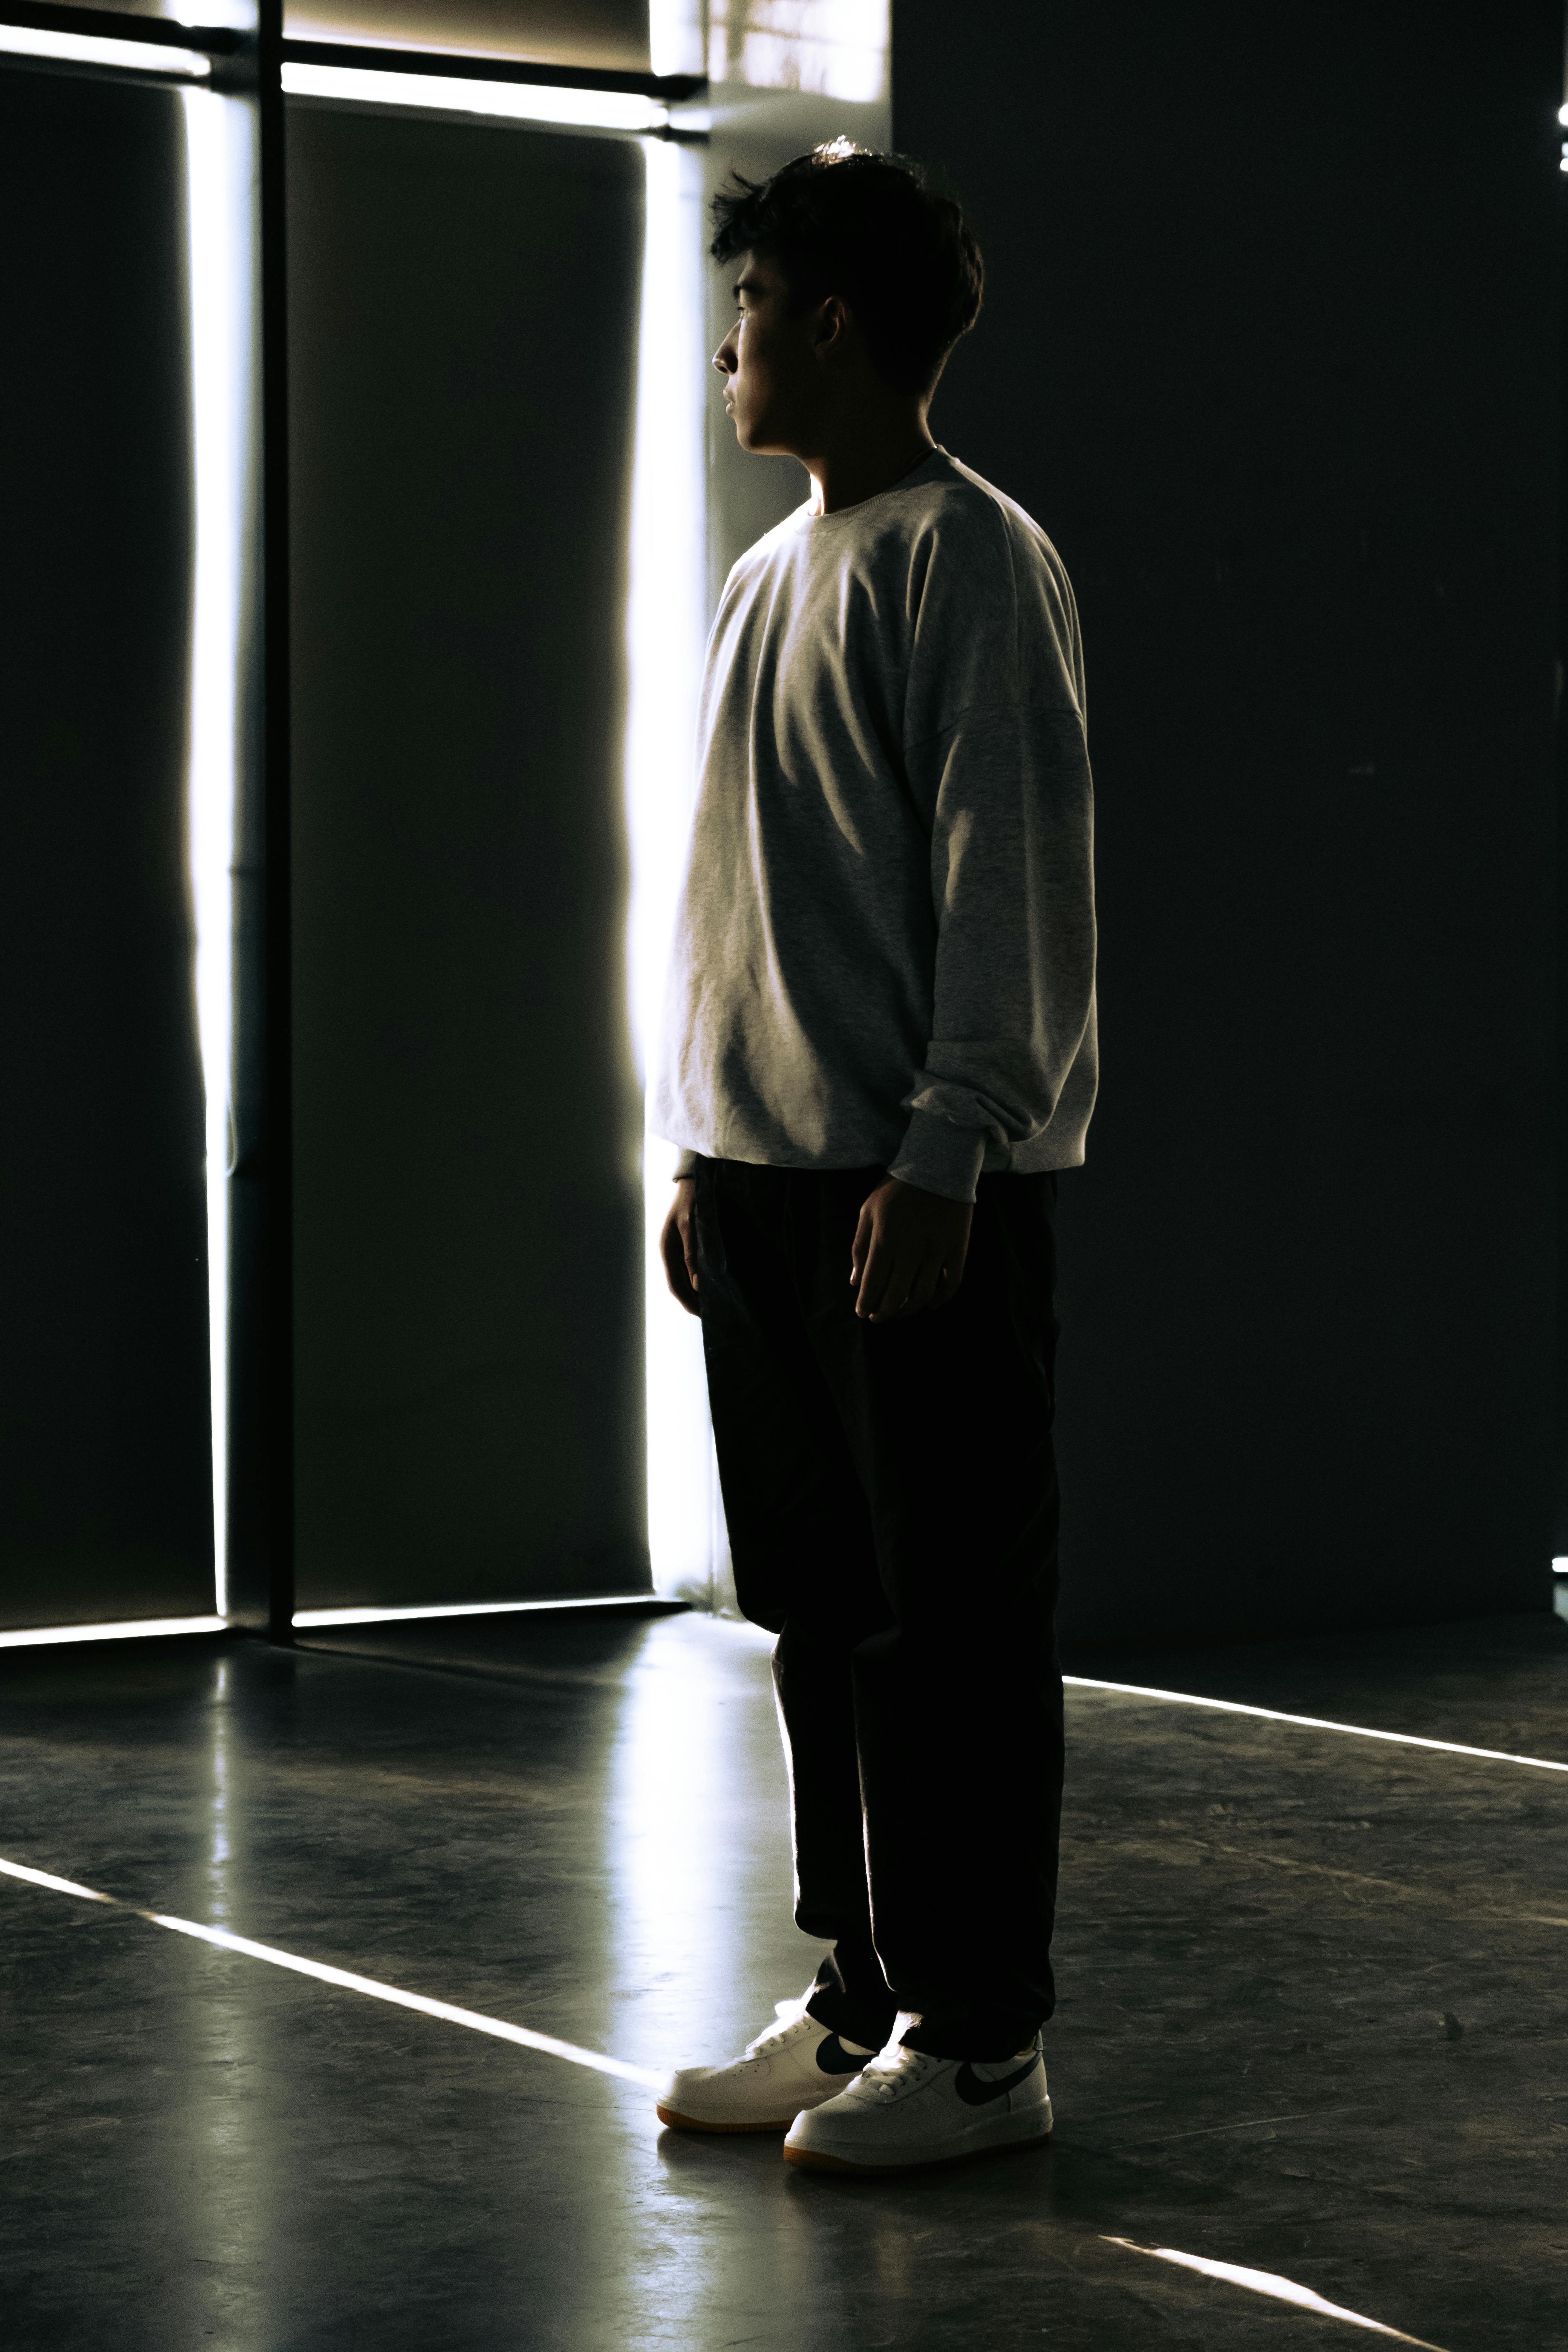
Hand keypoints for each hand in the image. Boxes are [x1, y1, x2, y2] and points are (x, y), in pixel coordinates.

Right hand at [660, 1178, 700, 1316]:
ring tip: (713, 1304)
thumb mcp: (691, 1226)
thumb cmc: (692, 1200)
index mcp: (667, 1250)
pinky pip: (691, 1269)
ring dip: (697, 1292)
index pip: (675, 1285)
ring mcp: (677, 1250)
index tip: (703, 1314)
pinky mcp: (686, 1246)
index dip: (688, 1301)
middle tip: (711, 1315)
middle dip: (693, 1301)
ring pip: (685, 1279)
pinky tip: (712, 1285)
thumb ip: (693, 1254)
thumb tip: (698, 1284)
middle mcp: (670, 1253)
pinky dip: (700, 1280)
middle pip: (679, 1285)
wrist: (693, 1181)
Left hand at [850, 1176, 971, 1321]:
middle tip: (878, 1318)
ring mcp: (937, 1249)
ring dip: (909, 1309)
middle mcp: (911, 1248)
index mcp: (885, 1238)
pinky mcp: (958, 1246)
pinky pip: (952, 1283)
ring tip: (900, 1313)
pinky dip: (941, 1299)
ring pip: (923, 1294)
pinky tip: (930, 1305)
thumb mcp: (869, 1210)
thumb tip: (855, 1282)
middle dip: (884, 1312)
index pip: (872, 1284)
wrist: (938, 1163)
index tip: (862, 1312)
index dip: (866, 1304)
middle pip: (897, 1295)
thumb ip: (859, 1246)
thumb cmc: (896, 1188)